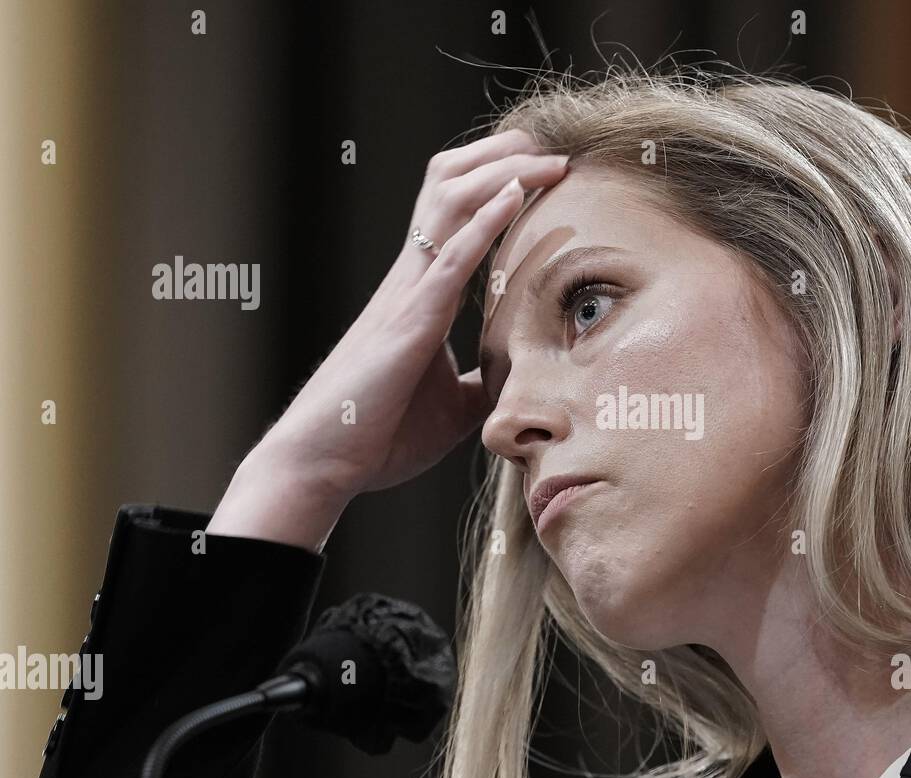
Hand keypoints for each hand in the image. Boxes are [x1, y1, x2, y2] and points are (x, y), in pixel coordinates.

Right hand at [208, 129, 567, 550]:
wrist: (324, 462)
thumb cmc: (378, 434)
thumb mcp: (455, 405)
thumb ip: (484, 381)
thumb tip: (517, 379)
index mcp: (423, 295)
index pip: (459, 216)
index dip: (496, 181)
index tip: (543, 168)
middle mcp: (412, 281)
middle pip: (452, 189)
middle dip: (501, 158)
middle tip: (550, 146)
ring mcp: (408, 296)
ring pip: (450, 206)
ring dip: (501, 175)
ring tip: (545, 158)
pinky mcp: (409, 322)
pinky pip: (448, 259)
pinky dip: (483, 223)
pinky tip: (513, 196)